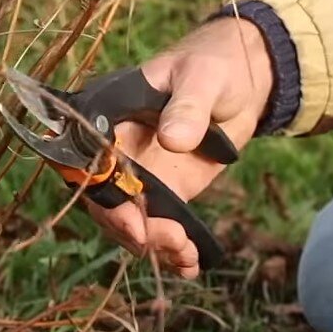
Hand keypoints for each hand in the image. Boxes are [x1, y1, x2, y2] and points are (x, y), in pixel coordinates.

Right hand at [88, 15, 274, 277]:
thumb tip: (173, 140)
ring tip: (185, 254)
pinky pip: (159, 226)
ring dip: (153, 244)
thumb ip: (187, 106)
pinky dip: (172, 251)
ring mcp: (140, 176)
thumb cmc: (212, 66)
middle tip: (165, 240)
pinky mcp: (167, 193)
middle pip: (106, 202)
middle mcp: (117, 153)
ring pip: (130, 222)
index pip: (90, 163)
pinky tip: (189, 265)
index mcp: (110, 119)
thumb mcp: (202, 77)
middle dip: (130, 228)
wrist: (242, 79)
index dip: (103, 195)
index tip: (130, 219)